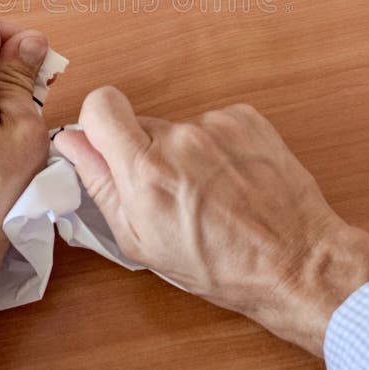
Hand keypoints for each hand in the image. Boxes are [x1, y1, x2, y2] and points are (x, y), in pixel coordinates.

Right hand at [54, 87, 368, 355]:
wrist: (296, 259)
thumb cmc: (219, 264)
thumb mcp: (141, 241)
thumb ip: (100, 183)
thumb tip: (72, 143)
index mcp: (147, 170)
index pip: (100, 105)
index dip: (96, 122)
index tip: (106, 144)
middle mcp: (180, 138)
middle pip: (141, 124)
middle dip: (146, 152)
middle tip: (170, 192)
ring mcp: (216, 124)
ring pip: (178, 128)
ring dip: (185, 153)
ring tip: (210, 192)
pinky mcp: (245, 117)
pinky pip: (212, 124)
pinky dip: (216, 148)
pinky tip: (232, 180)